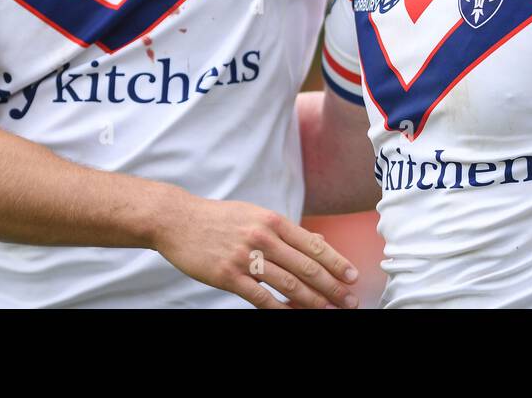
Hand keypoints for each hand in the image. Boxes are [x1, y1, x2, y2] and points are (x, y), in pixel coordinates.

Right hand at [156, 192, 359, 308]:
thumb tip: (318, 244)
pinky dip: (280, 310)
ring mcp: (246, 257)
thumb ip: (285, 231)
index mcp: (273, 221)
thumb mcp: (255, 215)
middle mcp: (263, 237)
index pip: (313, 244)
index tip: (353, 276)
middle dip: (332, 287)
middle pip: (306, 267)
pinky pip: (261, 298)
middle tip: (349, 301)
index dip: (336, 262)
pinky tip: (294, 316)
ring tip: (329, 311)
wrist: (178, 220)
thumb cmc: (220, 218)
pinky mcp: (229, 276)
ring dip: (312, 301)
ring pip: (288, 284)